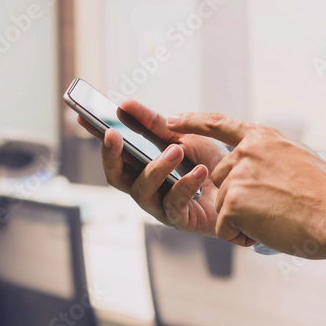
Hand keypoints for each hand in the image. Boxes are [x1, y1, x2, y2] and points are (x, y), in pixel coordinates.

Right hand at [76, 100, 227, 236]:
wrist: (244, 187)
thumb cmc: (210, 163)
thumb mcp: (184, 136)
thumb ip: (156, 124)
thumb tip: (126, 105)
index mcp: (141, 165)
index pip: (113, 150)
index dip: (95, 135)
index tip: (81, 115)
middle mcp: (144, 186)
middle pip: (114, 176)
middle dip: (110, 155)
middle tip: (114, 134)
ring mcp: (158, 205)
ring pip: (141, 190)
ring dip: (155, 168)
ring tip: (175, 151)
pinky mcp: (179, 219)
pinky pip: (174, 203)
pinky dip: (185, 185)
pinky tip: (200, 172)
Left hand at [167, 112, 325, 259]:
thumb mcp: (296, 157)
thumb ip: (267, 154)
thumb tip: (250, 161)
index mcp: (262, 137)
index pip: (218, 124)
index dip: (192, 122)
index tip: (172, 120)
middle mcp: (246, 151)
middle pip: (220, 179)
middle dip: (239, 199)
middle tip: (276, 207)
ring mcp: (237, 175)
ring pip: (223, 206)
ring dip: (245, 219)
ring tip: (278, 217)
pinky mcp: (232, 201)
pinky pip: (224, 228)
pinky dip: (243, 236)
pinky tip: (270, 229)